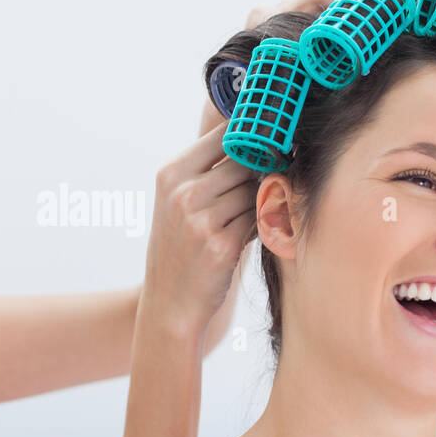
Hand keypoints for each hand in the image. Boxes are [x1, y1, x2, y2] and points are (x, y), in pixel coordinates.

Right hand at [142, 123, 257, 338]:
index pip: (224, 135)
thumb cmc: (180, 247)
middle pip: (245, 163)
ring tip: (243, 219)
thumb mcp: (178, 201)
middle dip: (258, 174)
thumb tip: (262, 139)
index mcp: (171, 174)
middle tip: (258, 189)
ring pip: (255, 192)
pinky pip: (258, 220)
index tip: (265, 145)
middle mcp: (183, 193)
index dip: (250, 139)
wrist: (170, 302)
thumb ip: (211, 170)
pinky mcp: (222, 246)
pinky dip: (259, 226)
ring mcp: (201, 220)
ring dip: (259, 203)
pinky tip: (244, 237)